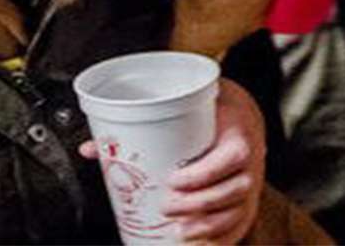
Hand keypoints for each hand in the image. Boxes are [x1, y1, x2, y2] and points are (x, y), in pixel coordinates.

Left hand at [81, 79, 265, 243]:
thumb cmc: (210, 115)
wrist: (240, 118)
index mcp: (237, 133)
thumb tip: (92, 148)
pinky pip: (241, 224)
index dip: (203, 174)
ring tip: (180, 230)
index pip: (230, 157)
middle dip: (197, 204)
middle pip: (231, 190)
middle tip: (167, 206)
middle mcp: (251, 161)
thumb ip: (141, 126)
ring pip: (236, 210)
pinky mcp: (248, 201)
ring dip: (207, 225)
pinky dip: (223, 238)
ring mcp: (252, 183)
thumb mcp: (185, 111)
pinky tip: (202, 243)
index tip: (173, 180)